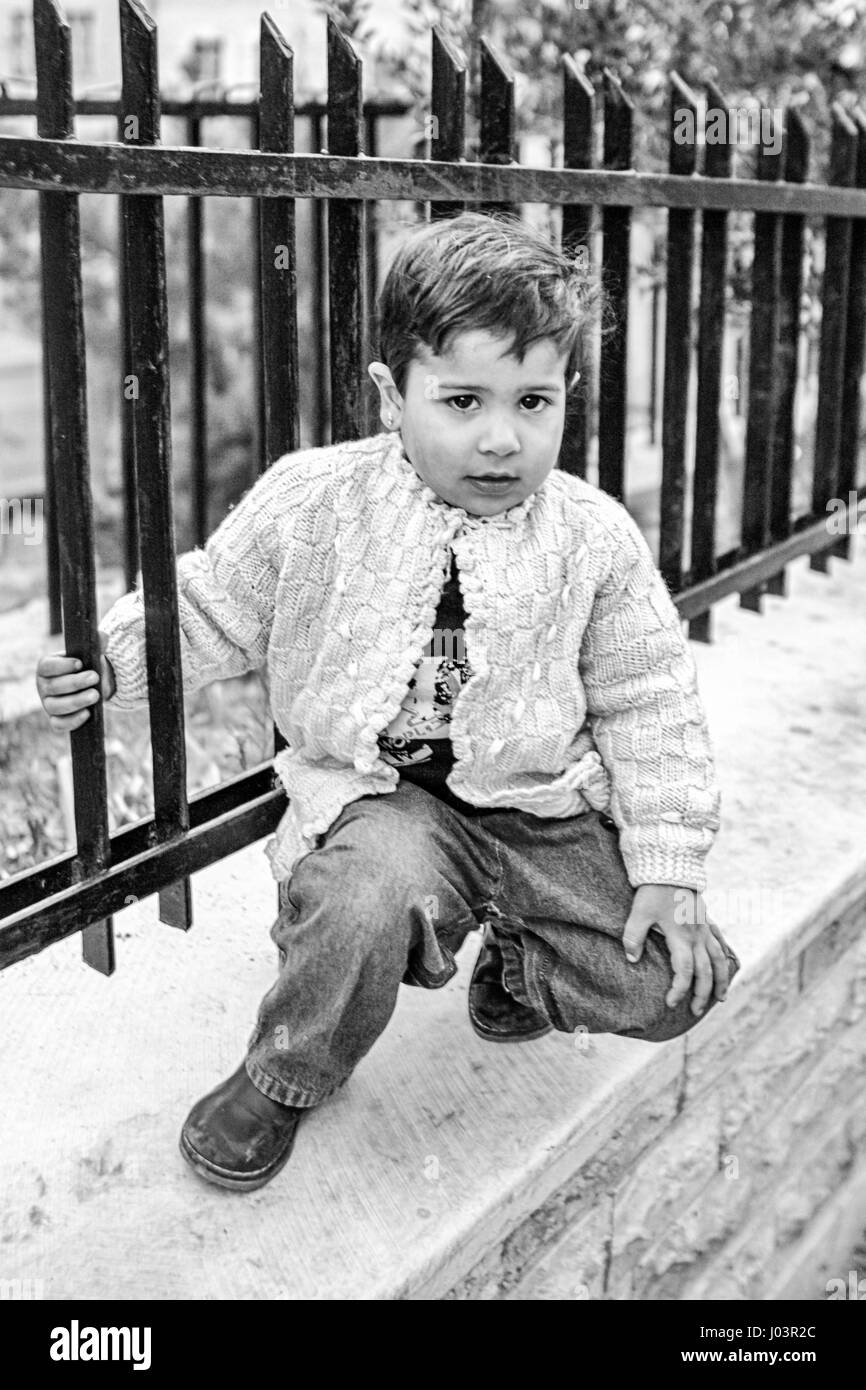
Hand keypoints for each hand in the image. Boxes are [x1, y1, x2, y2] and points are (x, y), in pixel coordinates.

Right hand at [35, 631, 115, 732]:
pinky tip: (87, 714)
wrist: (91, 685)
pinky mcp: (56, 719)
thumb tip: (102, 636)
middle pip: (53, 687)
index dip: (61, 666)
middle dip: (75, 683)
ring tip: (95, 695)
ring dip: (76, 701)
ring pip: (55, 706)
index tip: (80, 663)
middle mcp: (43, 686)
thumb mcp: (91, 654)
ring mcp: (48, 704)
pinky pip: (59, 724)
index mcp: (46, 667)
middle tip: (94, 677)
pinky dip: (72, 721)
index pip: (46, 666)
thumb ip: (96, 644)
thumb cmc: (87, 667)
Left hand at [622, 883, 729, 1016]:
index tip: (670, 1003)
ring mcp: (705, 928)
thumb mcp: (638, 913)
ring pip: (719, 959)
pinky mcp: (707, 919)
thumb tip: (632, 960)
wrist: (670, 865)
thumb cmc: (652, 890)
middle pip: (705, 972)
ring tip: (721, 998)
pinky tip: (727, 966)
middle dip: (702, 994)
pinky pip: (720, 941)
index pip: (685, 972)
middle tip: (695, 1012)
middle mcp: (697, 936)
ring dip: (721, 980)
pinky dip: (725, 956)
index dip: (679, 990)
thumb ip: (633, 937)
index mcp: (680, 936)